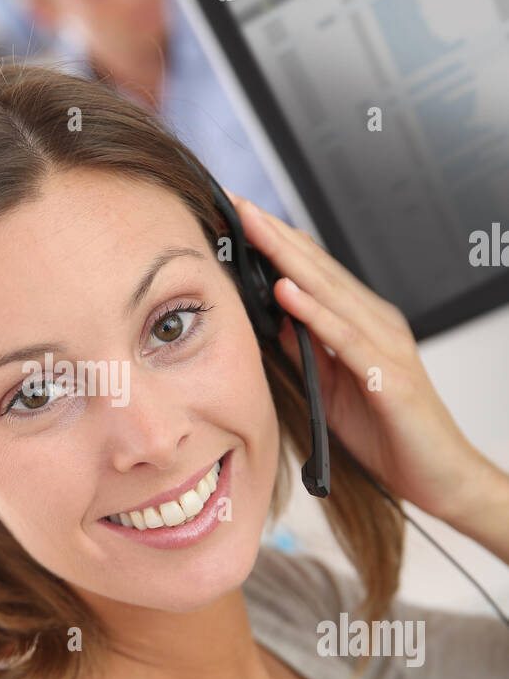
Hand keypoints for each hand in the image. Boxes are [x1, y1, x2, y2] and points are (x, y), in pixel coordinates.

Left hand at [226, 192, 486, 523]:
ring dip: (289, 259)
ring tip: (255, 228)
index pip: (315, 272)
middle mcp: (377, 323)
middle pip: (319, 269)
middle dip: (276, 235)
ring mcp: (385, 345)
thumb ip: (307, 351)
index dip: (277, 243)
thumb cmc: (389, 433)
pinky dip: (314, 312)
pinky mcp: (388, 375)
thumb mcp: (330, 388)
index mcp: (363, 322)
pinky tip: (287, 291)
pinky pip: (344, 337)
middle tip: (238, 203)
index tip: (240, 216)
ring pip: (330, 291)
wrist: (439, 476)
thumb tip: (274, 319)